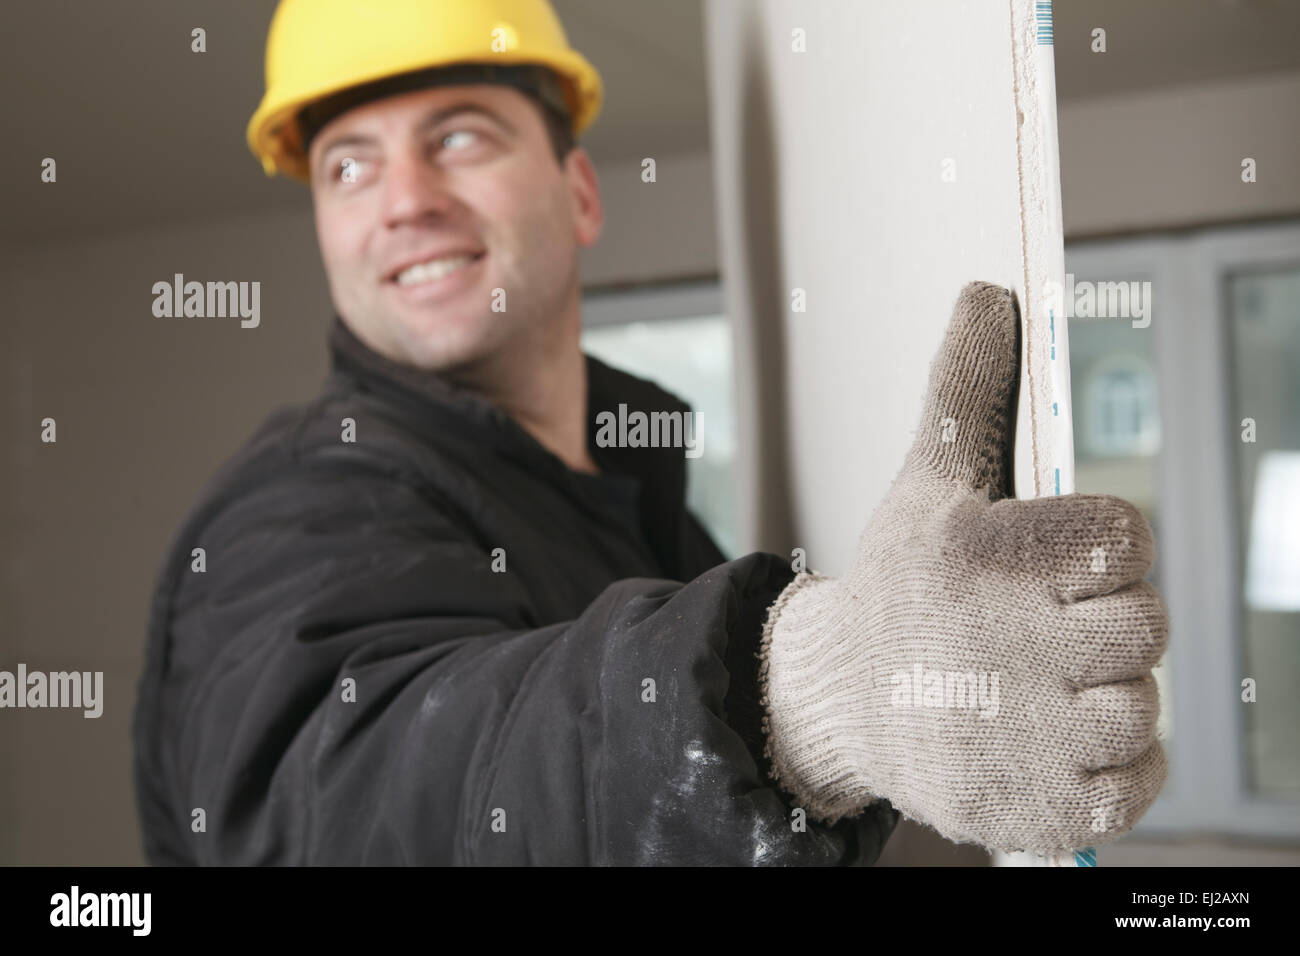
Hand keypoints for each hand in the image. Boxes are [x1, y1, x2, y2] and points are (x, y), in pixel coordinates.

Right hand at [757, 281, 1168, 853]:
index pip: (1127, 541)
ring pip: (1143, 704)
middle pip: (1145, 625)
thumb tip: (988, 292)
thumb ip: (967, 390)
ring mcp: (1021, 735)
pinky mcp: (1036, 806)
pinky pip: (1137, 779)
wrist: (843, 704)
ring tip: (1042, 685)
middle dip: (1104, 624)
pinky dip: (1114, 763)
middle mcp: (1002, 646)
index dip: (1102, 553)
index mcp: (982, 557)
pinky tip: (1056, 737)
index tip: (1054, 569)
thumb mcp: (924, 484)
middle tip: (1043, 631)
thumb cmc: (899, 587)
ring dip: (1105, 694)